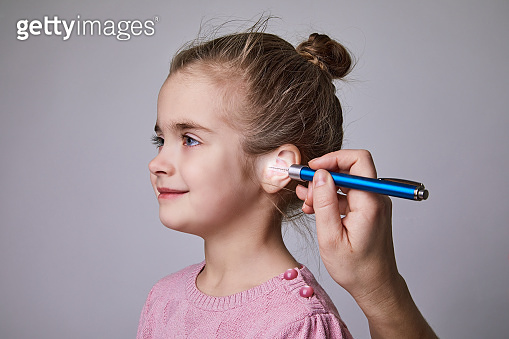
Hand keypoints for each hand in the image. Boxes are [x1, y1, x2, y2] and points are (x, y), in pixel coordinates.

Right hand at [296, 150, 436, 337]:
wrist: (375, 286)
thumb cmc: (356, 269)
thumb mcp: (331, 237)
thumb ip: (325, 203)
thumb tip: (320, 175)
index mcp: (370, 203)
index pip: (357, 161)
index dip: (332, 159)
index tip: (312, 168)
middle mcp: (376, 199)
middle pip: (350, 169)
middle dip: (324, 175)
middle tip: (305, 190)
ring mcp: (373, 204)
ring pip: (346, 182)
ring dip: (324, 188)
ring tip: (307, 203)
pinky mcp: (369, 210)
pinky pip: (348, 194)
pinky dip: (330, 198)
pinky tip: (315, 209)